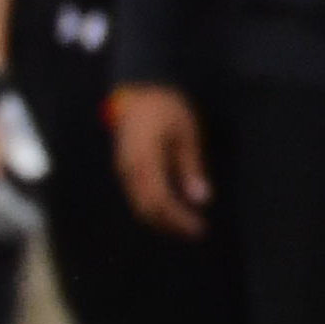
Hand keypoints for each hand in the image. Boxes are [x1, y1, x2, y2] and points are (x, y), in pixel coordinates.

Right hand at [111, 83, 211, 237]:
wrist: (136, 92)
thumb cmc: (164, 108)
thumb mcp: (186, 132)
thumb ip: (191, 166)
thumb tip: (201, 199)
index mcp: (144, 159)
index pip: (159, 200)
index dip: (178, 219)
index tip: (200, 228)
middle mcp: (128, 169)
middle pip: (146, 209)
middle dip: (170, 225)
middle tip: (197, 231)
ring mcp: (123, 171)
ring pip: (139, 206)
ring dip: (162, 220)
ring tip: (187, 224)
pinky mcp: (125, 170)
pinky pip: (137, 197)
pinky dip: (155, 209)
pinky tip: (173, 209)